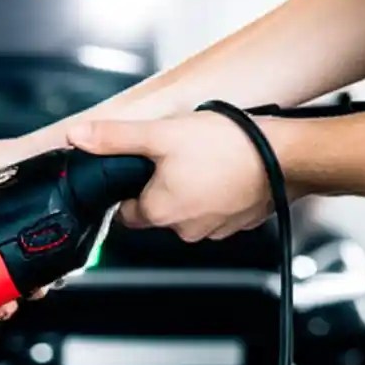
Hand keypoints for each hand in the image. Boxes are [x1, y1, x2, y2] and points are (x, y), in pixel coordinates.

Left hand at [66, 112, 293, 240]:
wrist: (286, 156)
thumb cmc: (229, 147)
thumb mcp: (161, 134)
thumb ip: (115, 138)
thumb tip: (77, 136)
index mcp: (158, 213)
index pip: (127, 211)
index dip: (131, 187)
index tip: (143, 167)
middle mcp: (184, 230)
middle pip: (158, 210)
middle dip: (163, 185)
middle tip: (178, 155)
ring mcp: (215, 230)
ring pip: (189, 210)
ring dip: (192, 188)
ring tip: (205, 160)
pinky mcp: (240, 224)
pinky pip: (217, 210)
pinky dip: (218, 193)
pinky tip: (226, 170)